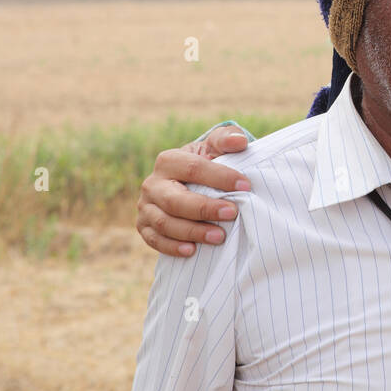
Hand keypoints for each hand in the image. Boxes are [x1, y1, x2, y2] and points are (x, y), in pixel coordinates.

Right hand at [136, 125, 251, 256]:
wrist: (188, 183)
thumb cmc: (207, 163)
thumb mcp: (215, 147)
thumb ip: (227, 139)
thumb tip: (240, 141)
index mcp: (168, 161)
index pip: (193, 168)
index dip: (220, 177)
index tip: (246, 185)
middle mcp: (152, 184)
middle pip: (175, 200)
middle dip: (204, 208)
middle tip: (232, 213)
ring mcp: (145, 207)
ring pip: (165, 223)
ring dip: (193, 231)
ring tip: (220, 237)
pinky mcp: (144, 226)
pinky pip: (154, 240)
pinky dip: (172, 247)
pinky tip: (192, 251)